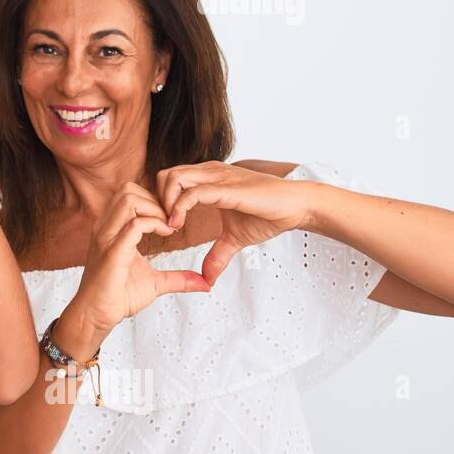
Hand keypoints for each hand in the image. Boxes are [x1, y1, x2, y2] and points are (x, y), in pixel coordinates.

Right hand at [64, 182, 211, 354]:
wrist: (95, 316)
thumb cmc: (118, 297)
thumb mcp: (155, 283)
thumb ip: (178, 278)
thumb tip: (205, 284)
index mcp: (111, 229)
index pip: (129, 194)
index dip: (153, 201)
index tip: (170, 220)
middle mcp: (106, 228)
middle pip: (128, 190)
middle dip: (155, 200)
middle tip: (171, 221)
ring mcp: (107, 237)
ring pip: (130, 200)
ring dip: (155, 209)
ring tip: (168, 228)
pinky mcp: (113, 251)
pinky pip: (135, 224)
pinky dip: (155, 224)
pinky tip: (167, 235)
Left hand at [156, 161, 312, 284]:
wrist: (296, 207)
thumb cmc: (268, 215)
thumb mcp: (235, 238)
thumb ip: (217, 254)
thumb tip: (208, 279)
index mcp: (208, 179)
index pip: (168, 179)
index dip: (160, 201)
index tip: (164, 225)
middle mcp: (208, 173)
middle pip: (164, 175)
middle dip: (156, 200)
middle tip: (162, 225)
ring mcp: (217, 177)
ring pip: (172, 178)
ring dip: (164, 203)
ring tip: (171, 226)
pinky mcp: (226, 188)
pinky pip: (192, 193)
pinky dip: (178, 208)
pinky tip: (178, 225)